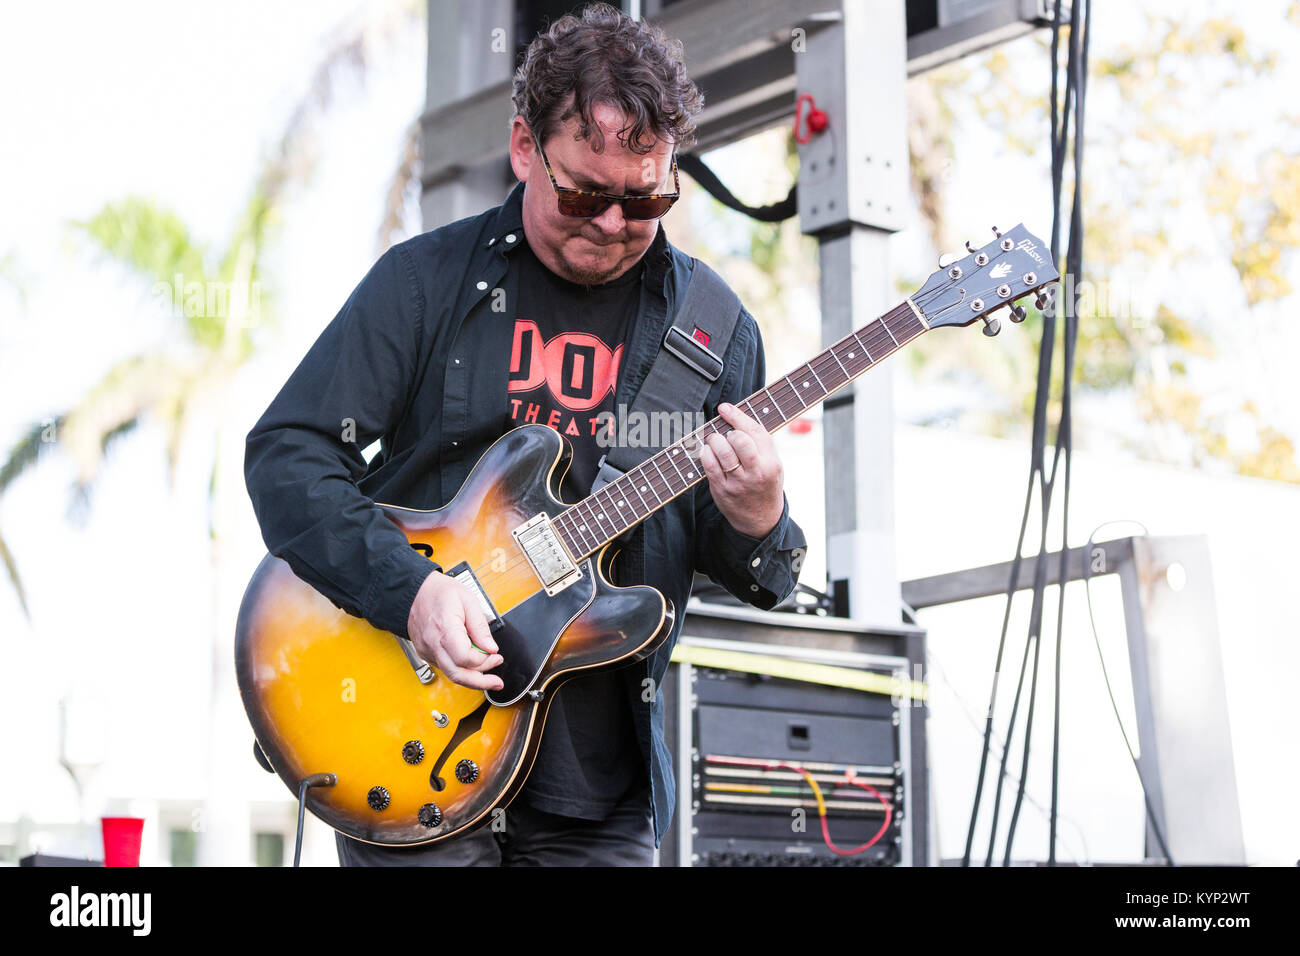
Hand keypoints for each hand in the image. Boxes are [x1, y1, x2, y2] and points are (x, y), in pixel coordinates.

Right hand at [407, 571, 503, 690]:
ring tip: (489, 676)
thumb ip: (480, 626)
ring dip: (472, 679)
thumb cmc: (440, 592)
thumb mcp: (468, 600)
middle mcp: (433, 644)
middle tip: (497, 681)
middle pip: (457, 674)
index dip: (483, 660)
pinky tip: (472, 664)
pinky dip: (460, 670)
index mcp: (445, 628)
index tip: (494, 653)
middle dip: (481, 682)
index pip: (465, 658)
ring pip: (451, 675)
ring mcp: (427, 651)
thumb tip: (491, 648)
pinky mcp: (425, 653)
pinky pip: (445, 667)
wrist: (415, 591)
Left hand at [697, 402, 784, 539]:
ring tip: (714, 440)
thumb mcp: (773, 464)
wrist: (761, 519)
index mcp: (771, 463)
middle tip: (726, 434)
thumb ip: (760, 444)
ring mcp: (738, 483)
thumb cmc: (765, 484)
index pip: (756, 432)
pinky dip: (705, 454)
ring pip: (723, 453)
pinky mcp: (722, 491)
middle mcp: (756, 473)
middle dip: (729, 431)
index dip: (737, 416)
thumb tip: (735, 418)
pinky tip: (706, 451)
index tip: (724, 408)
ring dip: (714, 440)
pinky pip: (709, 467)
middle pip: (740, 441)